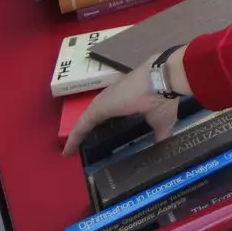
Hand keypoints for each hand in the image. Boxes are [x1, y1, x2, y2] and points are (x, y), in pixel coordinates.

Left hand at [63, 56, 180, 154]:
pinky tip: (68, 151)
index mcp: (127, 99)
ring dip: (79, 134)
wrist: (162, 78)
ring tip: (72, 148)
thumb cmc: (163, 97)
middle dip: (89, 129)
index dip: (105, 124)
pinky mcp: (97, 109)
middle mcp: (112, 97)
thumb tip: (161, 146)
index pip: (111, 111)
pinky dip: (74, 139)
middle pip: (95, 115)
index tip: (101, 136)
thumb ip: (159, 134)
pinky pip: (81, 127)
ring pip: (86, 121)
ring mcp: (103, 102)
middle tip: (83, 144)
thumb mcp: (162, 121)